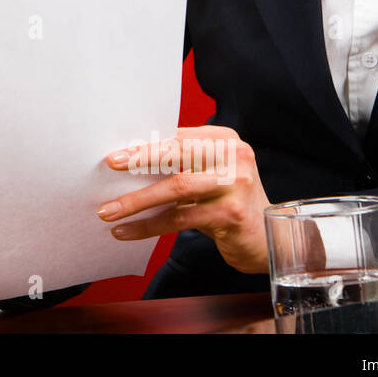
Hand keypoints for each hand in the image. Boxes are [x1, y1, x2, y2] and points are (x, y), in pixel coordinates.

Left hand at [97, 125, 271, 273]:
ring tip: (108, 211)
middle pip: (177, 154)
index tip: (116, 154)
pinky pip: (179, 218)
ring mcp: (234, 185)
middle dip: (139, 160)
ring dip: (136, 201)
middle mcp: (234, 157)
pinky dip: (148, 226)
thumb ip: (183, 164)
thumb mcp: (211, 175)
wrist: (269, 239)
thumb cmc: (229, 202)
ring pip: (176, 188)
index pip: (179, 137)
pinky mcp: (230, 214)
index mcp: (225, 140)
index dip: (145, 144)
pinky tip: (126, 232)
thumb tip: (129, 162)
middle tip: (110, 165)